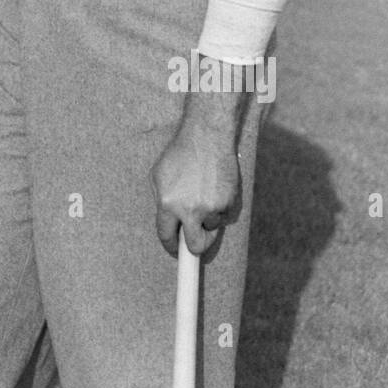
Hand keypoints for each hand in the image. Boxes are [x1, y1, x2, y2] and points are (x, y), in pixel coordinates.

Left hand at [151, 122, 241, 257]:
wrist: (206, 137)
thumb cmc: (180, 154)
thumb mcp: (158, 175)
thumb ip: (161, 200)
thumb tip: (167, 221)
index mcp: (168, 204)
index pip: (166, 236)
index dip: (170, 246)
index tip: (175, 249)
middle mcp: (190, 210)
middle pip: (195, 246)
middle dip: (195, 248)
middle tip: (195, 239)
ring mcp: (211, 207)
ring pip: (211, 227)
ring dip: (208, 218)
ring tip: (204, 195)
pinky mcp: (229, 201)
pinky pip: (224, 214)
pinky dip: (220, 207)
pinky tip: (214, 188)